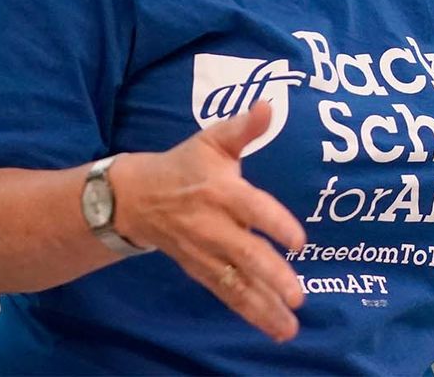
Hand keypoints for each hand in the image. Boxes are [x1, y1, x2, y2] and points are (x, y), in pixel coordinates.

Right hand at [109, 102, 307, 340]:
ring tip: (290, 328)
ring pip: (236, 283)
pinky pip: (227, 294)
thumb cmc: (186, 166)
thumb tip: (269, 105)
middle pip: (245, 254)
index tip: (299, 242)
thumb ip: (244, 128)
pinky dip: (250, 312)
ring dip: (263, 307)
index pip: (251, 208)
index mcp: (221, 191)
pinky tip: (274, 328)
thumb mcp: (213, 140)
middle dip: (271, 277)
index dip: (274, 224)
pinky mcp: (200, 270)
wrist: (134, 197)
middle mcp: (213, 225)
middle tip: (298, 296)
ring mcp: (205, 252)